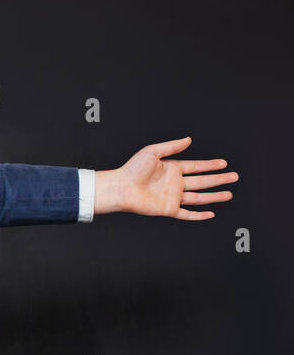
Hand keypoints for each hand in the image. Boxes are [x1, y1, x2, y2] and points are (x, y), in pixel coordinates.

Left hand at [98, 136, 236, 219]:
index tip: (223, 163)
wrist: (121, 187)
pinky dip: (200, 215)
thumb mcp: (152, 152)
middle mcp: (174, 183)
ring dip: (214, 196)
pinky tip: (211, 213)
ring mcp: (173, 197)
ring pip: (199, 197)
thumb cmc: (132, 169)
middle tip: (234, 176)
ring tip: (229, 193)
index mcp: (171, 169)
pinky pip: (188, 214)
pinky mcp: (169, 209)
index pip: (196, 167)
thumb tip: (188, 139)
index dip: (210, 165)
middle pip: (202, 181)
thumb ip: (171, 147)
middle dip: (219, 179)